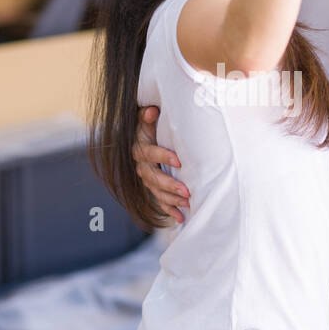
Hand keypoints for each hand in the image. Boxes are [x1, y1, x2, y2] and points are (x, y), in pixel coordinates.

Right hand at [133, 105, 188, 223]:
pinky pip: (159, 201)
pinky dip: (170, 210)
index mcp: (140, 147)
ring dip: (171, 199)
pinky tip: (181, 218)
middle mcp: (141, 164)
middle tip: (187, 191)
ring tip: (187, 203)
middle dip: (169, 185)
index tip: (179, 160)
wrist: (148, 135)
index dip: (162, 156)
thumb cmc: (154, 124)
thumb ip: (148, 115)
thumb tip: (152, 110)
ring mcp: (147, 178)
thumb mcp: (149, 118)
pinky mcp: (154, 188)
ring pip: (156, 191)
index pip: (148, 153)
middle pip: (152, 177)